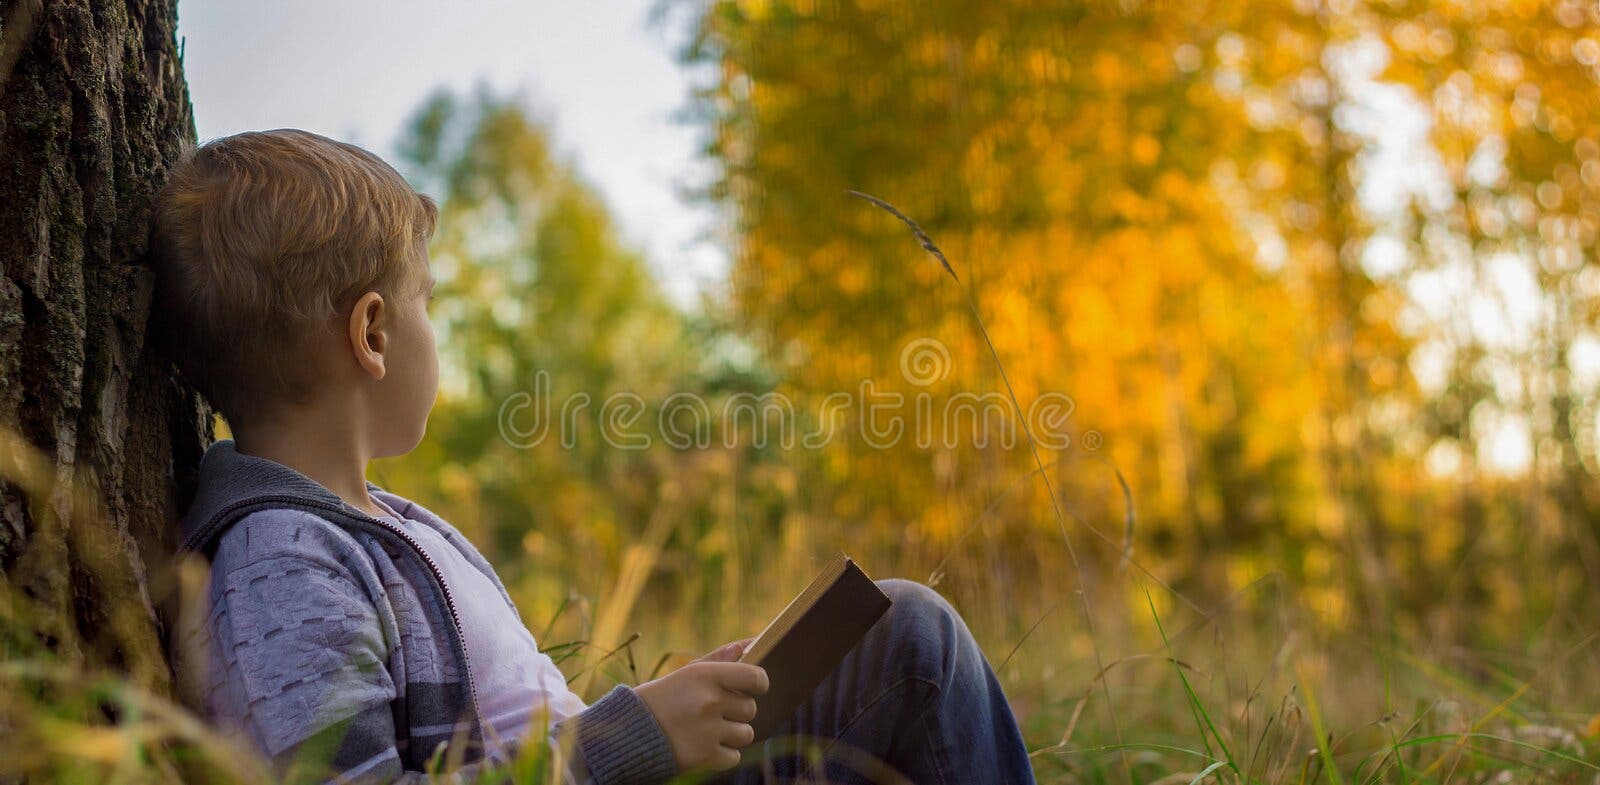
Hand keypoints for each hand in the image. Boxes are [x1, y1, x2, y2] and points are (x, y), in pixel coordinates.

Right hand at [635, 639, 768, 771]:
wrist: (628, 733)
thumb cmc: (663, 698)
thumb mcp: (688, 673)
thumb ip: (720, 659)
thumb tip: (751, 643)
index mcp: (706, 676)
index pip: (756, 677)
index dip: (759, 683)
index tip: (754, 687)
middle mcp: (709, 702)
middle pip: (750, 709)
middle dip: (737, 711)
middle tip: (715, 711)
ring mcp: (708, 731)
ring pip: (746, 734)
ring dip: (732, 734)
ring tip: (708, 729)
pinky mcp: (704, 757)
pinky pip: (735, 756)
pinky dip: (723, 754)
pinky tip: (704, 745)